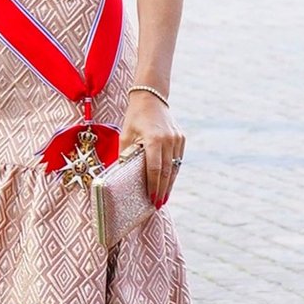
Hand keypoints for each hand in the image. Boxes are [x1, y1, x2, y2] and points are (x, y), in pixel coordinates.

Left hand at [119, 92, 184, 208]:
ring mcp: (177, 139)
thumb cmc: (134, 118)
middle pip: (166, 171)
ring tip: (163, 197)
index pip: (155, 169)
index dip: (153, 186)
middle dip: (162, 190)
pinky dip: (172, 172)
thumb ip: (125, 156)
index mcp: (154, 139)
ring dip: (169, 183)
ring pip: (174, 167)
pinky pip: (177, 159)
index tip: (152, 200)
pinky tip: (168, 182)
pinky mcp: (181, 138)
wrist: (151, 99)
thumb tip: (122, 176)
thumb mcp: (125, 136)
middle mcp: (168, 140)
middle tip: (158, 204)